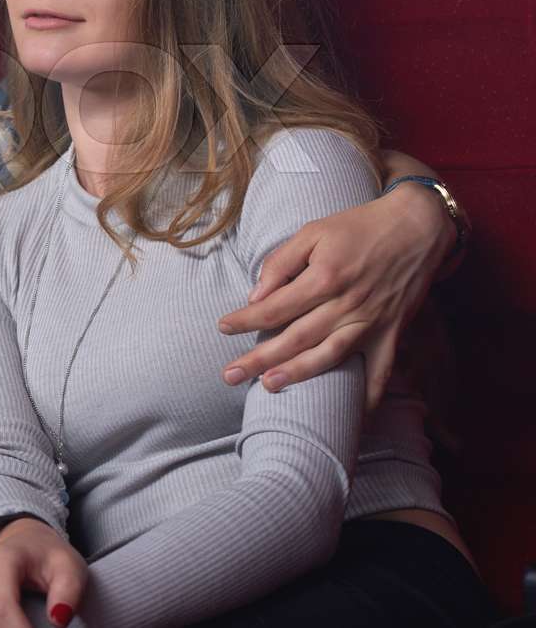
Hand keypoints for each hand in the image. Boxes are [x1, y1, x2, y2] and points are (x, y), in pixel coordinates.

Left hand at [218, 158, 454, 407]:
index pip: (275, 307)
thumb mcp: (313, 231)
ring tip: (268, 387)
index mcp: (325, 277)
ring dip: (298, 374)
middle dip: (259, 358)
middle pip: (295, 338)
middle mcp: (347, 304)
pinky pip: (381, 369)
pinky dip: (368, 394)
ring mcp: (372, 321)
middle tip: (229, 376)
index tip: (223, 328)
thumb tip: (257, 295)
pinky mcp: (393, 331)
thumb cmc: (359, 226)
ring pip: (329, 356)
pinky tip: (354, 417)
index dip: (246, 320)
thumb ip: (281, 262)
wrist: (418, 227)